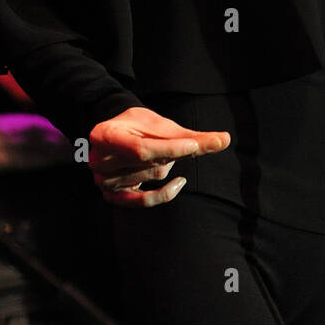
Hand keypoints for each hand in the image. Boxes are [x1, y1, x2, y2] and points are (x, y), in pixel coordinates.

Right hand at [88, 106, 229, 208]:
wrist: (115, 132)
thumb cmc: (138, 124)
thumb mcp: (159, 123)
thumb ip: (190, 135)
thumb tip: (225, 140)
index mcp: (104, 135)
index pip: (142, 149)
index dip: (171, 149)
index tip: (196, 145)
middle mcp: (99, 161)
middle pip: (148, 164)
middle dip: (172, 153)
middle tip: (182, 143)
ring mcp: (103, 181)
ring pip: (150, 178)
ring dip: (165, 166)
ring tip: (160, 153)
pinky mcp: (112, 196)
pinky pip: (143, 201)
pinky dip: (164, 194)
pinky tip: (179, 183)